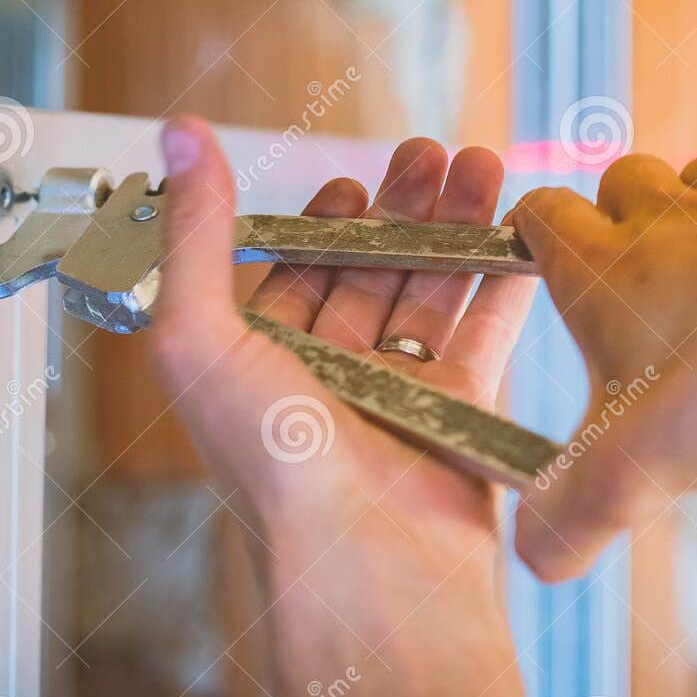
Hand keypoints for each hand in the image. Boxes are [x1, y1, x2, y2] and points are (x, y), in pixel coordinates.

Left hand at [149, 118, 547, 696]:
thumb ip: (194, 234)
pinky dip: (503, 282)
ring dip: (454, 227)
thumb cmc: (274, 470)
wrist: (368, 559)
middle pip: (369, 271)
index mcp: (258, 365)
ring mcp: (397, 396)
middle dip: (400, 208)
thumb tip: (179, 137)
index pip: (292, 273)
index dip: (321, 220)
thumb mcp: (200, 336)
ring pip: (429, 290)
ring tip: (481, 168)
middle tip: (430, 151)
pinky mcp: (459, 413)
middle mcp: (327, 381)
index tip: (350, 177)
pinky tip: (517, 236)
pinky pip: (484, 332)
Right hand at [510, 154, 696, 581]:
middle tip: (626, 286)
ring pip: (694, 180)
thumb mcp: (639, 470)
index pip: (537, 215)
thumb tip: (534, 558)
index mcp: (602, 266)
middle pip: (615, 184)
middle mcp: (664, 216)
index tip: (530, 261)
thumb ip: (572, 517)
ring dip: (688, 215)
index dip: (526, 236)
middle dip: (611, 221)